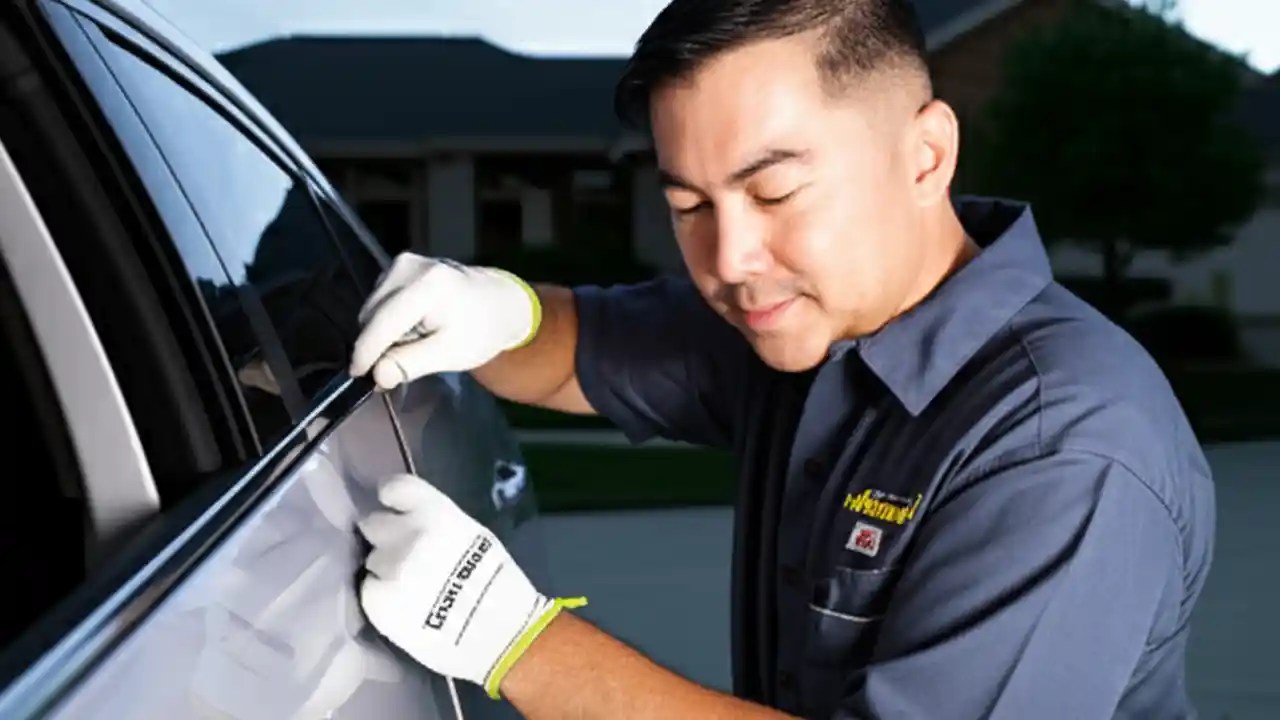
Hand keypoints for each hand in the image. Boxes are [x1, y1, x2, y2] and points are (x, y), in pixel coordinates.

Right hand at [348, 254, 540, 389]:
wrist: (500, 303)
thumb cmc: (480, 331)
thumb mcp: (449, 353)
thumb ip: (410, 363)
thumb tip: (376, 376)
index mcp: (427, 286)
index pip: (382, 323)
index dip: (365, 353)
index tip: (357, 376)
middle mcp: (409, 266)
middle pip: (371, 315)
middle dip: (379, 344)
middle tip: (404, 361)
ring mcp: (403, 262)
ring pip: (372, 308)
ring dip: (384, 332)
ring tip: (417, 339)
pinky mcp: (400, 264)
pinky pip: (379, 300)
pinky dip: (389, 319)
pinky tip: (414, 325)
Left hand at [357, 474, 584, 696]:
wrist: (502, 635)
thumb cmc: (499, 585)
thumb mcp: (473, 536)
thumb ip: (438, 525)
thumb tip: (412, 524)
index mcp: (435, 513)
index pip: (394, 488)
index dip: (391, 500)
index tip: (394, 511)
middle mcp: (407, 534)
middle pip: (374, 524)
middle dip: (386, 537)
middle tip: (404, 556)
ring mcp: (389, 568)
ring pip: (373, 560)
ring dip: (387, 570)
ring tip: (411, 589)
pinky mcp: (378, 601)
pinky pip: (370, 591)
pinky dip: (383, 598)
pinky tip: (405, 609)